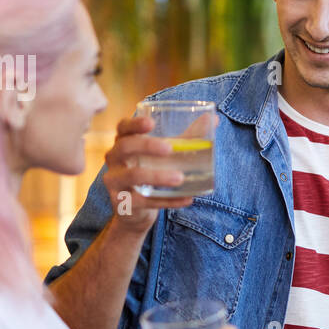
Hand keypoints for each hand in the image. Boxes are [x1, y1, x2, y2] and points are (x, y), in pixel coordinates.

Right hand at [103, 114, 207, 234]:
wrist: (136, 210)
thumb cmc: (152, 172)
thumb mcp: (166, 155)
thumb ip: (187, 137)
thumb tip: (213, 119)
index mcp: (124, 142)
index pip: (123, 128)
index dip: (134, 124)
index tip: (151, 122)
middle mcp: (115, 160)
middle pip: (125, 147)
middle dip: (147, 146)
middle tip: (169, 149)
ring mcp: (116, 182)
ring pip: (133, 176)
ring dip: (158, 176)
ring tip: (180, 178)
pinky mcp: (123, 203)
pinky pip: (145, 201)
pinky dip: (168, 201)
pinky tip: (188, 198)